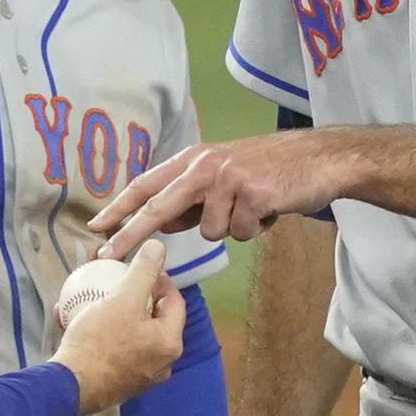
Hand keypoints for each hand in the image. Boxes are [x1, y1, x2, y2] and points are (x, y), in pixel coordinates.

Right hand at [53, 240, 183, 411]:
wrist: (68, 387)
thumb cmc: (99, 342)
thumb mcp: (122, 299)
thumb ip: (143, 272)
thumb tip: (158, 248)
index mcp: (170, 343)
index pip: (175, 302)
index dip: (160, 280)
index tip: (140, 268)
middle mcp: (161, 364)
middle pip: (154, 319)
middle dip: (136, 297)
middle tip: (118, 283)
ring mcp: (140, 376)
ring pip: (133, 334)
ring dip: (116, 314)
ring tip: (96, 299)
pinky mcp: (118, 383)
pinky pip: (115, 350)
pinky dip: (102, 334)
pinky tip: (77, 321)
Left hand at [90, 135, 354, 260]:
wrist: (320, 159)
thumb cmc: (272, 170)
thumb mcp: (225, 176)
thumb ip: (192, 197)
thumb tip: (161, 223)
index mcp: (194, 159)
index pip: (147, 185)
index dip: (120, 207)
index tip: (96, 228)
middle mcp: (205, 165)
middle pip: (158, 207)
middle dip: (130, 235)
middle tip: (106, 256)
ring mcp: (228, 178)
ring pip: (211, 231)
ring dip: (233, 227)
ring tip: (254, 208)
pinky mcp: (252, 194)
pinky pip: (241, 231)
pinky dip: (256, 227)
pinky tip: (270, 208)